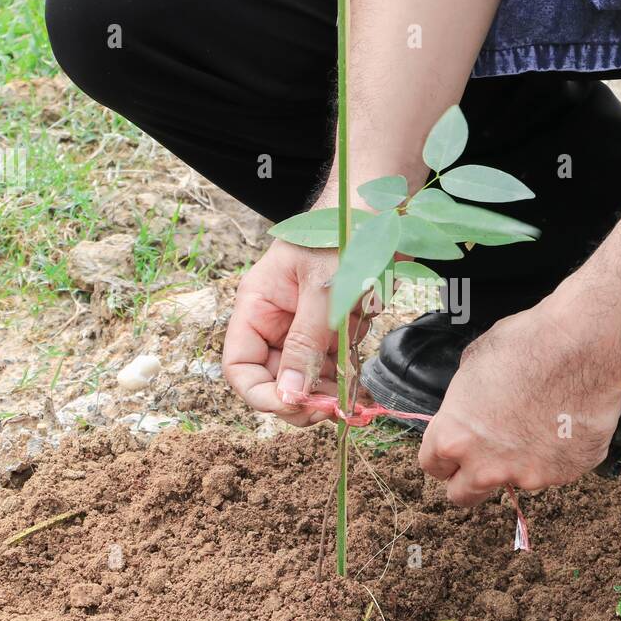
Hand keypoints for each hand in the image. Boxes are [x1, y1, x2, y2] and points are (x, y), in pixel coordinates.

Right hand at [222, 239, 368, 426]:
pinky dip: (347, 384)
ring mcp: (306, 328)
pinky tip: (365, 394)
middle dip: (299, 400)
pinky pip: (333, 369)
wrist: (380, 210)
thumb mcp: (322, 288)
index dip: (261, 394)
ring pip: (306, 380)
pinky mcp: (334, 332)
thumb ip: (305, 342)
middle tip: (331, 410)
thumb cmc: (342, 234)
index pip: (240, 365)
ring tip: (354, 404)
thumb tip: (289, 394)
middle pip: (274, 379)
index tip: (294, 407)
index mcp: (258, 306)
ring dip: (327, 396)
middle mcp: (277, 322)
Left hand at [419, 301, 620, 505]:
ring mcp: (528, 476)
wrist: (584, 348)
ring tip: (540, 418)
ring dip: (520, 460)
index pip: (432, 466)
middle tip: (486, 456)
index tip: (454, 449)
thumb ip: (465, 401)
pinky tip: (565, 419)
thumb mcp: (474, 362)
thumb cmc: (526, 346)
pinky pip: (554, 470)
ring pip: (515, 479)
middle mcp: (486, 467)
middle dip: (469, 480)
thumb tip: (472, 408)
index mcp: (454, 437)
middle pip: (463, 495)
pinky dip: (556, 453)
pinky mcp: (564, 475)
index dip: (443, 456)